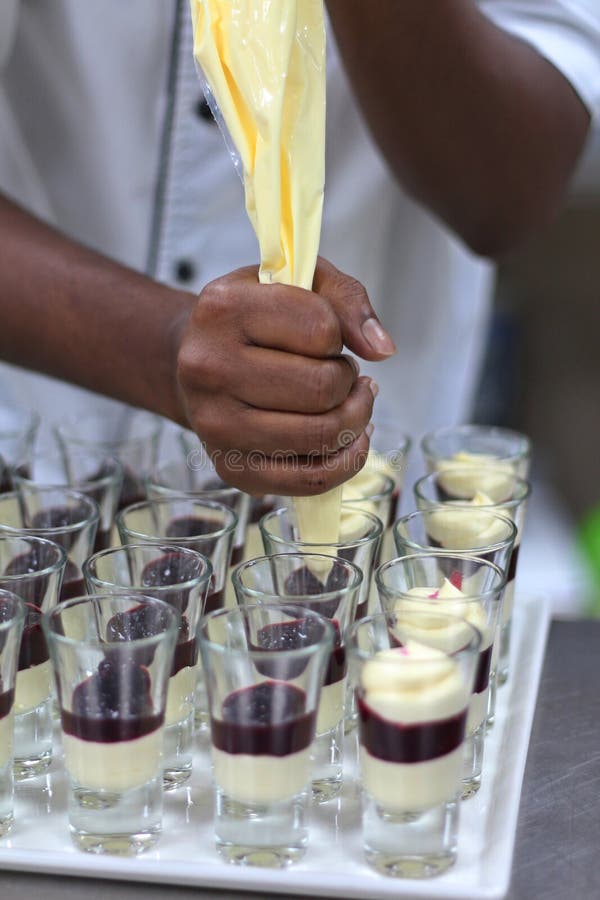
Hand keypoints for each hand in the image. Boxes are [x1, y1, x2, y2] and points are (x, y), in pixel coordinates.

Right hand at [176, 257, 395, 494]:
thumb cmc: (257, 320)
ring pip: (322, 435)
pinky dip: (347, 460)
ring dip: (353, 418)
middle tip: (339, 373)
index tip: (325, 336)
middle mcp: (208, 368)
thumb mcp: (299, 284)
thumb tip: (382, 349)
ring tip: (346, 401)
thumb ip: (347, 301)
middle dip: (348, 380)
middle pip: (322, 388)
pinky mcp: (231, 467)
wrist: (202, 361)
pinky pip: (310, 479)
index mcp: (222, 309)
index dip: (339, 334)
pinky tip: (350, 438)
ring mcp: (216, 424)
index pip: (320, 328)